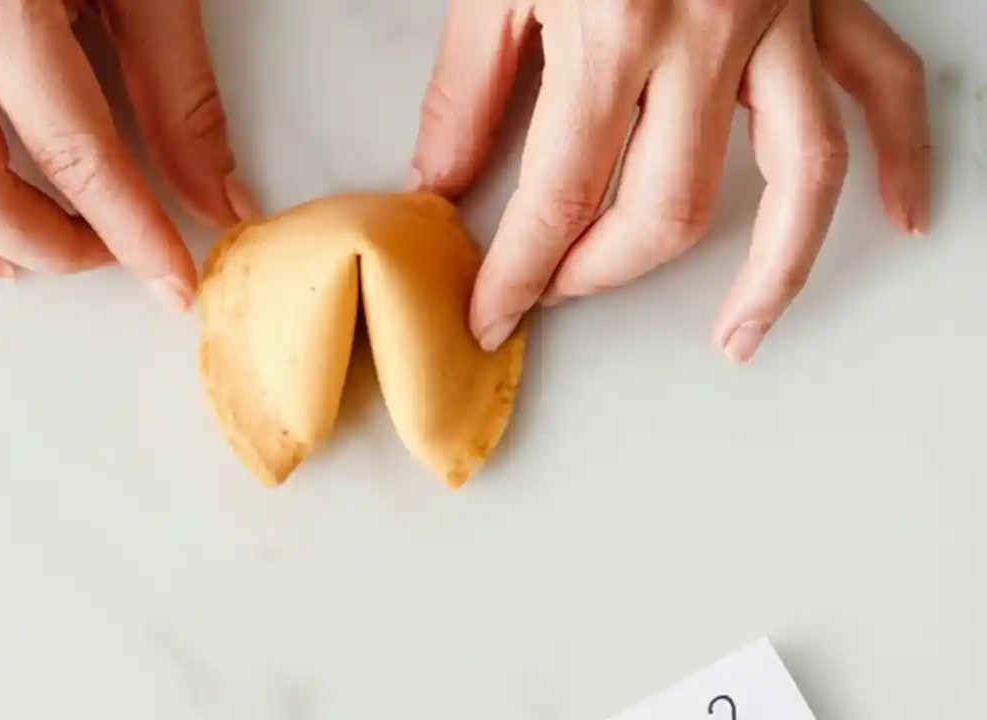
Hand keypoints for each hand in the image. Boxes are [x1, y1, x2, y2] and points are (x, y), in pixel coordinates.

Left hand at [410, 0, 929, 361]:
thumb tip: (440, 182)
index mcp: (614, 31)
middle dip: (605, 272)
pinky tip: (902, 218)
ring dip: (771, 272)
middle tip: (558, 291)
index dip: (520, 272)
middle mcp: (706, 38)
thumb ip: (466, 89)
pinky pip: (883, 86)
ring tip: (739, 334)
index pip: (561, 195)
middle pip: (670, 208)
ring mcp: (777, 24)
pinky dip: (907, 156)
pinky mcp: (822, 1)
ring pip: (799, 178)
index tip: (493, 316)